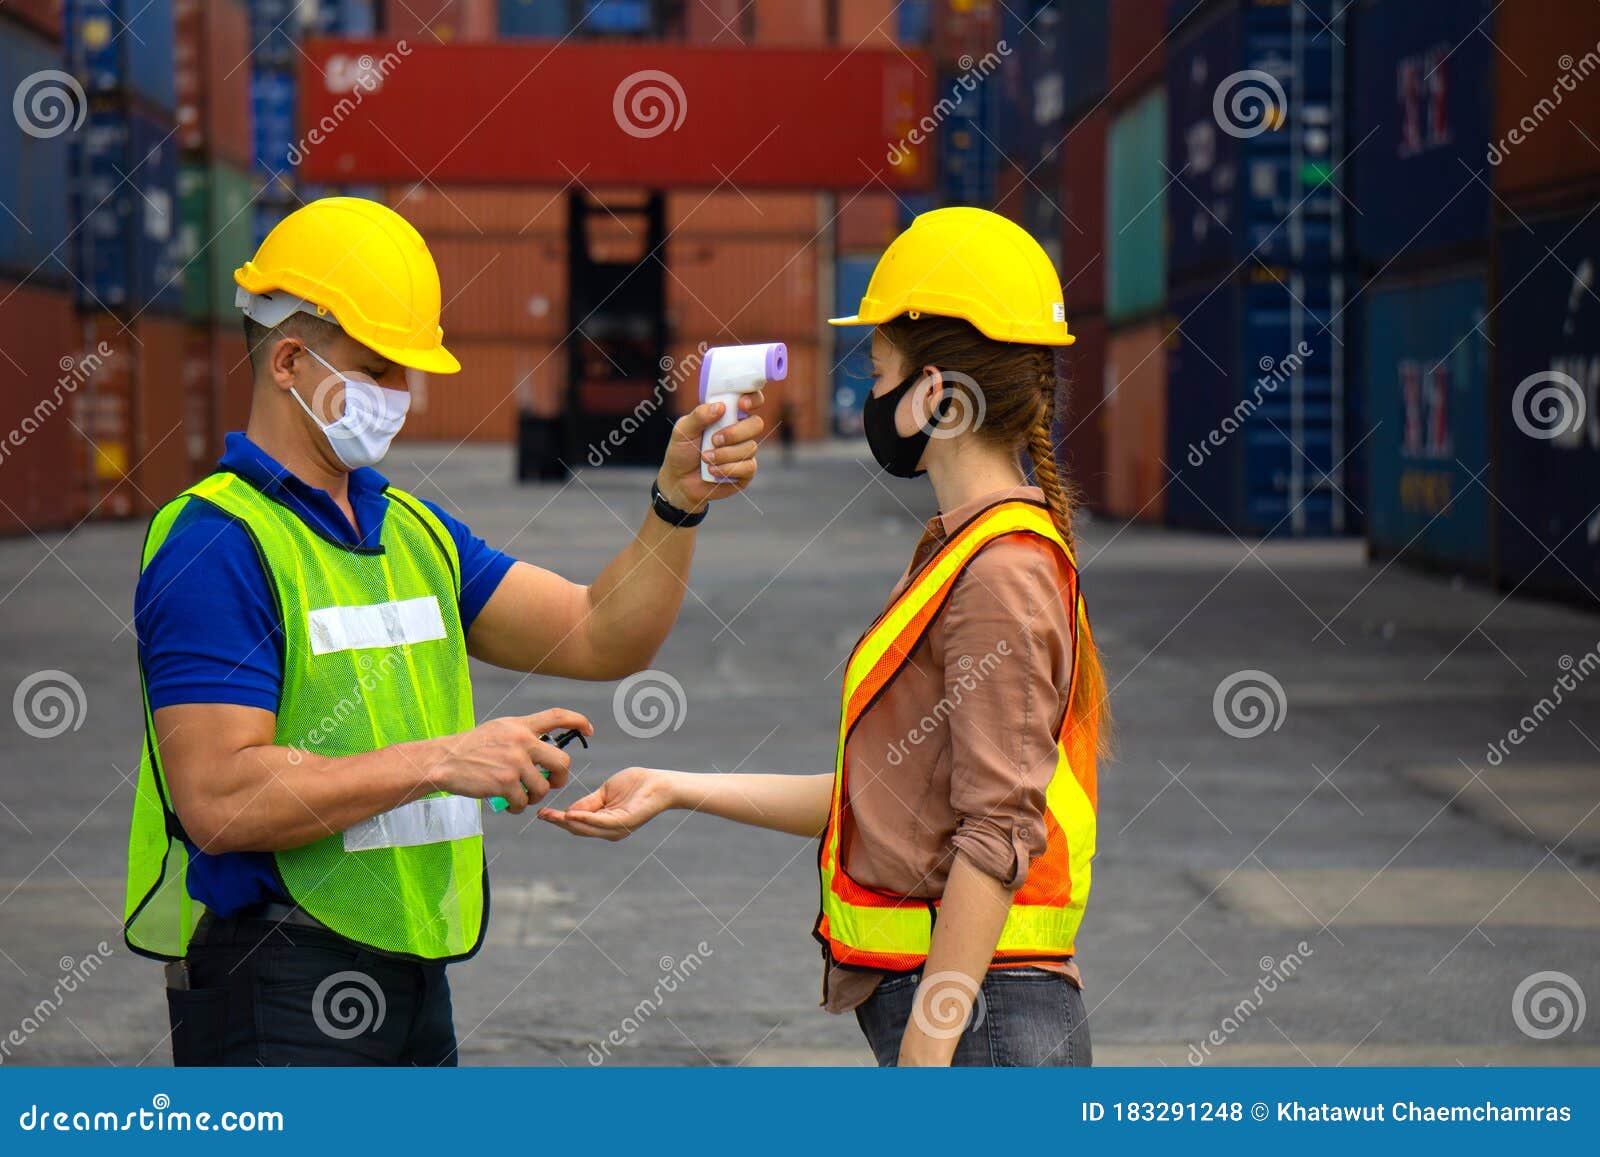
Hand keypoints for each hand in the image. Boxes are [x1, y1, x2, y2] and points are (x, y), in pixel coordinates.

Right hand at [422, 709, 592, 814]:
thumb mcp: (499, 730)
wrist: (443, 761)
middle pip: (562, 761)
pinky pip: (524, 802)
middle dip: (560, 777)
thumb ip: (522, 735)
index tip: (589, 729)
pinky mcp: (505, 784)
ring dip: (535, 796)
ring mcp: (514, 763)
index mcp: (520, 726)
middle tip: (551, 783)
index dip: (578, 720)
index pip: (557, 716)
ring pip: (543, 787)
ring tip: (522, 797)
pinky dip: (518, 807)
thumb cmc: (470, 747)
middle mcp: (521, 742)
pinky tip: (509, 805)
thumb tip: (545, 752)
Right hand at [536, 766, 677, 839]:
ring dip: (566, 822)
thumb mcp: (606, 792)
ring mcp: (617, 828)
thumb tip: (568, 811)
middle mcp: (609, 830)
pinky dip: (585, 818)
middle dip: (558, 822)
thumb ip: (588, 803)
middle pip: (578, 829)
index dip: (558, 819)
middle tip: (540, 814)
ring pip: (586, 828)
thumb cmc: (636, 785)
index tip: (541, 812)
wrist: (660, 783)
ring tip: (549, 815)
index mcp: (604, 823)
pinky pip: (601, 822)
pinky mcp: (625, 822)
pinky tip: (570, 814)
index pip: (577, 823)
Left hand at [655, 392, 766, 512]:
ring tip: (705, 459)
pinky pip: (748, 467)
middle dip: (735, 433)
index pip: (751, 400)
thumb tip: (720, 406)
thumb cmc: (682, 452)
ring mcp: (744, 451)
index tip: (741, 405)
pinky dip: (727, 469)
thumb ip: (699, 416)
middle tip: (714, 440)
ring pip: (750, 447)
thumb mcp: (683, 430)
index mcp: (727, 415)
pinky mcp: (746, 471)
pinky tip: (713, 471)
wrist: (679, 482)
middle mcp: (740, 432)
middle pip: (756, 424)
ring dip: (725, 454)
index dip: (753, 399)